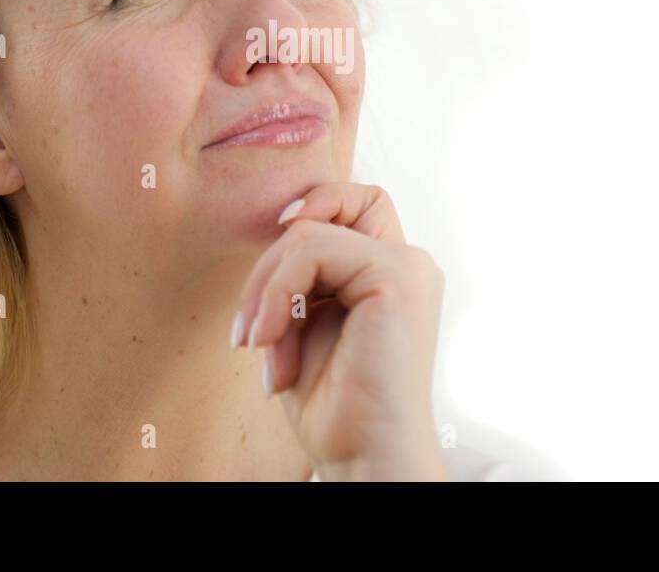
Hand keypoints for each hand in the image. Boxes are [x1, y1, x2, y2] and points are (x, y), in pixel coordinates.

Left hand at [232, 182, 449, 480]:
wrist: (363, 456)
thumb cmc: (334, 404)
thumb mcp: (308, 322)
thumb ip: (303, 273)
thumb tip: (280, 227)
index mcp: (393, 274)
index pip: (358, 202)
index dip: (318, 203)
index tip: (276, 241)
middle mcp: (409, 264)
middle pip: (330, 207)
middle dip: (271, 262)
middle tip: (249, 331)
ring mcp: (407, 267)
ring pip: (308, 233)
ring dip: (266, 291)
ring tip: (261, 346)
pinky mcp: (396, 277)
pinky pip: (313, 250)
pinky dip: (277, 293)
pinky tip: (271, 342)